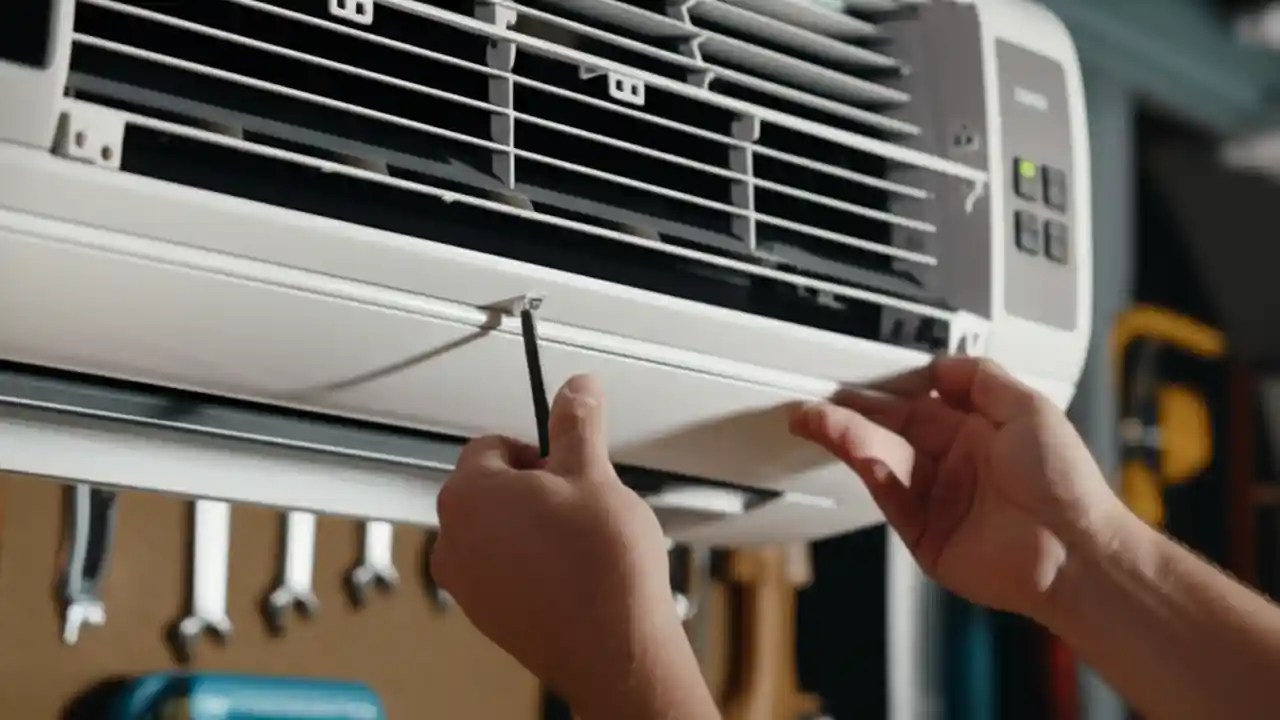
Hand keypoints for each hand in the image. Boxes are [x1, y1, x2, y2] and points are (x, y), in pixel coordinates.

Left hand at [431, 376, 713, 717]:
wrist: (616, 649)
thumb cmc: (601, 567)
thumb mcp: (594, 474)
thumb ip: (577, 424)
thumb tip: (577, 388)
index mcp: (468, 494)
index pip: (490, 446)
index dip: (537, 450)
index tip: (568, 462)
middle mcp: (453, 540)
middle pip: (489, 489)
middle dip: (534, 489)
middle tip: (581, 502)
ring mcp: (467, 584)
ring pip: (498, 533)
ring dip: (533, 528)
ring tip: (580, 541)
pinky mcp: (487, 617)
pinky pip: (504, 573)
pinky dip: (532, 566)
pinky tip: (572, 574)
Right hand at [791, 357, 1125, 620]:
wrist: (1073, 551)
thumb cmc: (1065, 482)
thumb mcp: (1030, 407)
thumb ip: (980, 378)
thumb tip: (939, 363)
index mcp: (979, 432)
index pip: (918, 403)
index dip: (886, 388)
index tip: (857, 375)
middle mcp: (955, 465)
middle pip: (892, 431)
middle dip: (852, 413)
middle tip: (816, 400)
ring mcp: (938, 500)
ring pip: (883, 461)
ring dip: (848, 438)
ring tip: (815, 419)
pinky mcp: (926, 536)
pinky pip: (891, 498)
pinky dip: (872, 473)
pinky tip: (853, 451)